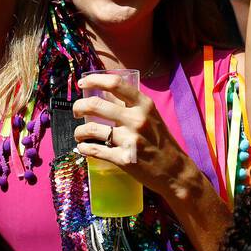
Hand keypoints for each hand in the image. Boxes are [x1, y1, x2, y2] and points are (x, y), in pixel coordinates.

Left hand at [73, 72, 197, 199]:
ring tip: (79, 134)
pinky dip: (84, 149)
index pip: (115, 83)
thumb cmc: (160, 140)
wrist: (174, 170)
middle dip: (78, 106)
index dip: (94, 80)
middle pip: (96, 105)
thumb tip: (104, 92)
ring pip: (91, 129)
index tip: (82, 83)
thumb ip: (130, 105)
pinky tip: (83, 148)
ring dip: (79, 131)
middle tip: (76, 111)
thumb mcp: (150, 116)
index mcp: (144, 105)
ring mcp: (130, 140)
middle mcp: (136, 120)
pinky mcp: (124, 160)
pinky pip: (95, 150)